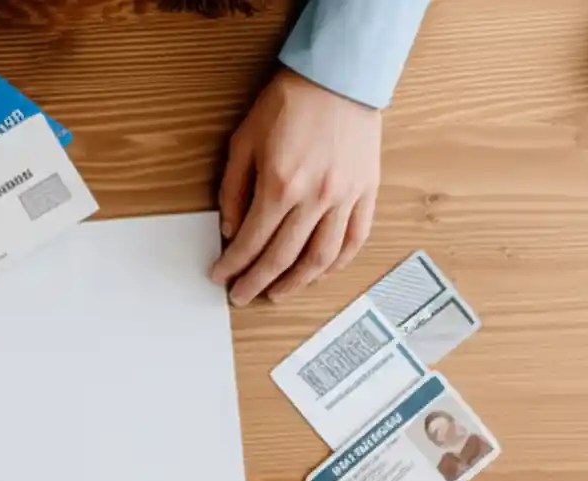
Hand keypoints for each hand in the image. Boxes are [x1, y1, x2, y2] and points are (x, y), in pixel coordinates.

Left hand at [212, 68, 380, 304]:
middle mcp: (314, 198)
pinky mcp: (366, 192)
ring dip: (297, 283)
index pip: (251, 241)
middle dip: (257, 281)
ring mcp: (345, 197)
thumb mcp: (244, 143)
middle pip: (283, 257)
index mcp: (279, 186)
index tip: (220, 277)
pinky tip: (319, 273)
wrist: (337, 78)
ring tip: (277, 293)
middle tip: (241, 295)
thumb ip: (233, 191)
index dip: (233, 265)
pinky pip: (355, 239)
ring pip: (321, 258)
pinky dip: (337, 264)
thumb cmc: (286, 105)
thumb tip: (232, 230)